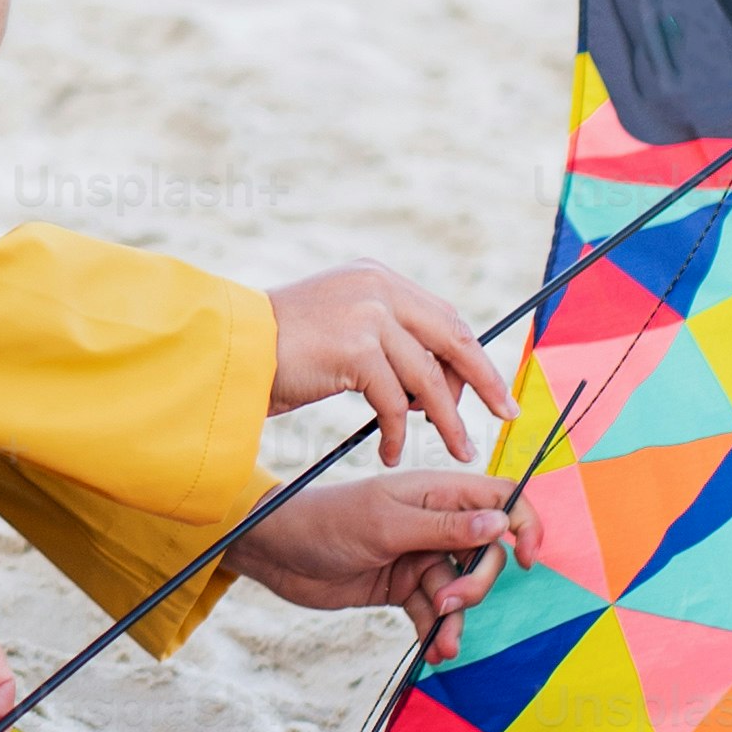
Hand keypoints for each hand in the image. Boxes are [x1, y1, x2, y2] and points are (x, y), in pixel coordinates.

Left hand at [225, 469, 532, 657]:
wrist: (275, 553)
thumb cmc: (326, 523)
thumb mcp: (386, 525)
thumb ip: (443, 529)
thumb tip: (500, 525)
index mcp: (435, 493)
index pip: (500, 499)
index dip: (524, 525)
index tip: (528, 560)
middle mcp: (434, 522)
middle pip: (485, 552)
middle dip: (477, 583)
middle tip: (448, 604)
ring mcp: (418, 555)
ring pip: (459, 588)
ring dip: (456, 618)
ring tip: (442, 645)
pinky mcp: (402, 586)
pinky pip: (433, 611)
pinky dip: (437, 631)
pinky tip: (434, 652)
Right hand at [266, 262, 522, 464]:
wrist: (225, 351)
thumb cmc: (275, 351)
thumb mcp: (338, 329)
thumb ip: (382, 338)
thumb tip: (429, 377)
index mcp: (377, 278)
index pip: (443, 317)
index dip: (471, 355)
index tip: (491, 387)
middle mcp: (377, 288)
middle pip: (453, 338)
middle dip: (484, 381)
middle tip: (506, 414)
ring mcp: (368, 315)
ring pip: (428, 377)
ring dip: (447, 420)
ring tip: (459, 450)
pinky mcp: (355, 348)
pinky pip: (395, 403)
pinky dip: (398, 434)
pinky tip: (390, 453)